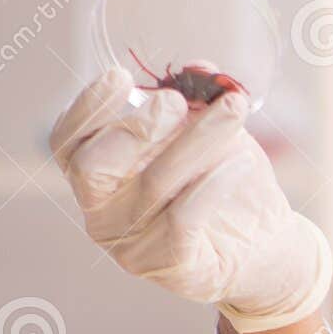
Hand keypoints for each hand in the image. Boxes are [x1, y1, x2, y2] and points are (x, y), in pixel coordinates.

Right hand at [49, 67, 331, 332]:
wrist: (265, 241)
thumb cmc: (224, 179)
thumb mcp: (212, 132)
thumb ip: (199, 100)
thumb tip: (201, 68)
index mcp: (97, 173)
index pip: (67, 142)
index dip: (86, 108)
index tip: (119, 75)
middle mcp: (101, 211)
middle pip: (93, 167)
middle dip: (133, 128)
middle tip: (175, 101)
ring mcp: (130, 244)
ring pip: (151, 186)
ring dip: (196, 141)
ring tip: (232, 110)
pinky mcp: (169, 265)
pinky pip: (184, 218)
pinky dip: (214, 183)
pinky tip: (243, 160)